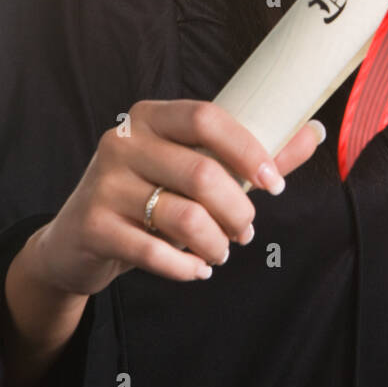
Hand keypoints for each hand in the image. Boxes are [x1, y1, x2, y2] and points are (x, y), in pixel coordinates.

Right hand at [22, 100, 323, 296]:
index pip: (206, 117)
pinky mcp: (93, 226)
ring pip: (183, 216)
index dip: (248, 149)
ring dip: (216, 242)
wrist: (75, 240)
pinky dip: (186, 266)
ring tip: (223, 251)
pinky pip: (154, 251)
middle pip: (202, 173)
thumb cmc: (147, 196)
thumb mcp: (191, 169)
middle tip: (246, 230)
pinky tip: (197, 269)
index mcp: (150, 117)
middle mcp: (122, 142)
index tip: (275, 183)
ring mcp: (104, 184)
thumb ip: (250, 155)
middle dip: (237, 210)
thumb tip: (312, 132)